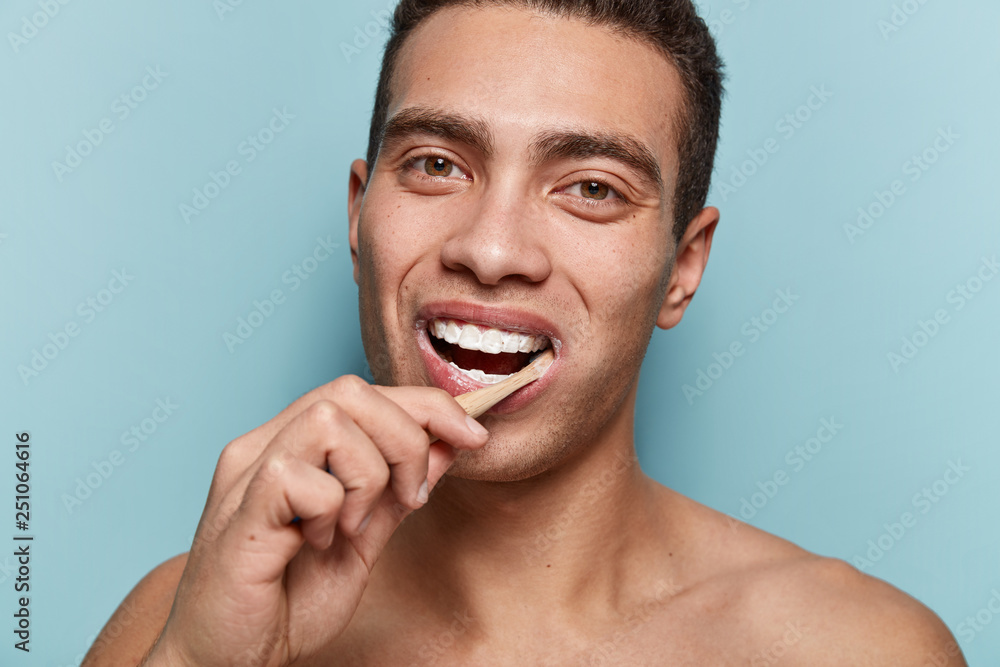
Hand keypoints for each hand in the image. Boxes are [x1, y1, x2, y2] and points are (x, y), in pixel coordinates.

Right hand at [144, 376, 488, 665]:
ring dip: (367, 475)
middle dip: (406, 438)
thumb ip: (397, 490)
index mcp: (293, 445)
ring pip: (329, 419)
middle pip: (351, 391)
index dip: (427, 404)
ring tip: (353, 525)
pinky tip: (316, 544)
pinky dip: (330, 511)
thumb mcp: (363, 538)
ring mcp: (247, 474)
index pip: (365, 393)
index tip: (473, 435)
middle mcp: (265, 445)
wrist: (227, 659)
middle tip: (411, 498)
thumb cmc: (286, 599)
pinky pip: (300, 476)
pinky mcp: (239, 511)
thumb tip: (447, 444)